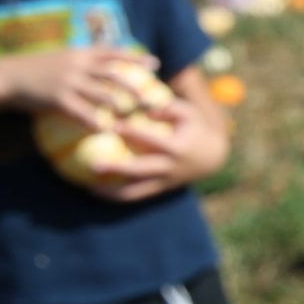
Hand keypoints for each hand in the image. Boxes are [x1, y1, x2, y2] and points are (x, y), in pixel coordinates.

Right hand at [0, 47, 158, 125]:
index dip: (135, 58)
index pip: (113, 52)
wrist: (7, 76)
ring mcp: (69, 82)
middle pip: (115, 74)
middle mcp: (78, 65)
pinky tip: (105, 130)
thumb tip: (101, 63)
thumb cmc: (34, 68)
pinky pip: (82, 112)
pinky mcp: (58, 98)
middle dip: (136, 86)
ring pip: (103, 94)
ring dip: (120, 106)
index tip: (155, 63)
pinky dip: (95, 121)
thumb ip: (81, 60)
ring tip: (132, 116)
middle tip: (151, 98)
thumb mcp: (60, 57)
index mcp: (80, 53)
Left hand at [103, 96, 226, 200]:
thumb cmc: (196, 128)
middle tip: (93, 164)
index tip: (111, 126)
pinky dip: (118, 196)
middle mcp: (170, 167)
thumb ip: (168, 107)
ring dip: (113, 192)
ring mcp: (165, 181)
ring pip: (137, 191)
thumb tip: (143, 108)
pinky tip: (99, 191)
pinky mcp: (161, 189)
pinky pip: (137, 195)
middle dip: (117, 168)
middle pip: (140, 170)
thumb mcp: (189, 112)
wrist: (213, 157)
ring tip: (91, 188)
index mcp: (177, 148)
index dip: (131, 132)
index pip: (151, 139)